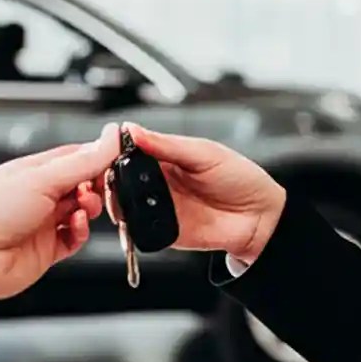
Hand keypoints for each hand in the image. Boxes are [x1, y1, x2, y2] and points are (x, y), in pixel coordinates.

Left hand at [0, 123, 121, 300]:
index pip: (77, 156)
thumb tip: (110, 138)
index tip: (120, 157)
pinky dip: (81, 232)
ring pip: (82, 211)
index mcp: (34, 170)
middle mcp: (38, 195)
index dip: (99, 156)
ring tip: (84, 208)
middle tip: (105, 187)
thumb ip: (82, 162)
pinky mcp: (47, 249)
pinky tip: (74, 227)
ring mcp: (42, 222)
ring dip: (90, 208)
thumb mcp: (42, 178)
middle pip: (83, 184)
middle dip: (98, 185)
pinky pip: (75, 238)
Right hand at [107, 122, 285, 264]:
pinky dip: (129, 224)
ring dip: (114, 198)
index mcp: (167, 156)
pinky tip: (127, 214)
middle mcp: (159, 181)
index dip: (114, 149)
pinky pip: (138, 229)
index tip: (103, 146)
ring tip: (112, 192)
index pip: (130, 150)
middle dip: (107, 175)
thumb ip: (168, 145)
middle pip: (120, 177)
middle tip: (101, 171)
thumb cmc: (241, 179)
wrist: (260, 217)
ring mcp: (159, 207)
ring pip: (123, 203)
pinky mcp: (163, 231)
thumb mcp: (204, 153)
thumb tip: (133, 130)